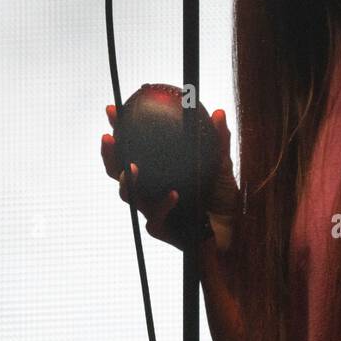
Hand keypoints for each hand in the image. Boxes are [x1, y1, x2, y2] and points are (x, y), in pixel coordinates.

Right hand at [101, 104, 239, 251]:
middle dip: (109, 154)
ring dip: (127, 181)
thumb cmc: (221, 196)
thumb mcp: (221, 164)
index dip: (119, 130)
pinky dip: (164, 204)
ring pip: (128, 196)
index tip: (113, 111)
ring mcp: (151, 209)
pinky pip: (156, 217)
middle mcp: (149, 189)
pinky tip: (173, 194)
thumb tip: (218, 113)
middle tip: (109, 136)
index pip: (131, 148)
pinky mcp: (159, 229)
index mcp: (158, 172)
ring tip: (132, 167)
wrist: (231, 230)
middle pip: (118, 172)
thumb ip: (219, 140)